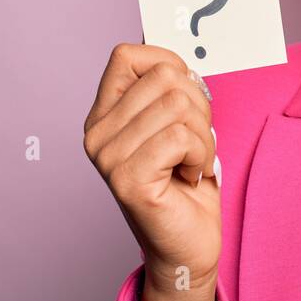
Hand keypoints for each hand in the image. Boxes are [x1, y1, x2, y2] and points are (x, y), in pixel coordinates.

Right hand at [83, 43, 220, 292]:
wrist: (188, 245)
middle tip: (195, 144)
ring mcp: (107, 158)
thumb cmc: (186, 182)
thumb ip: (169, 89)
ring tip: (192, 163)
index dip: (169, 67)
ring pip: (179, 106)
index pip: (128, 54)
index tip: (185, 103)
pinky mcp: (128, 180)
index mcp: (103, 115)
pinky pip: (181, 137)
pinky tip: (190, 177)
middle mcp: (96, 134)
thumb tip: (175, 57)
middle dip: (199, 108)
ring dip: (204, 137)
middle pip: (165, 78)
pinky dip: (201, 155)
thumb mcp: (178, 124)